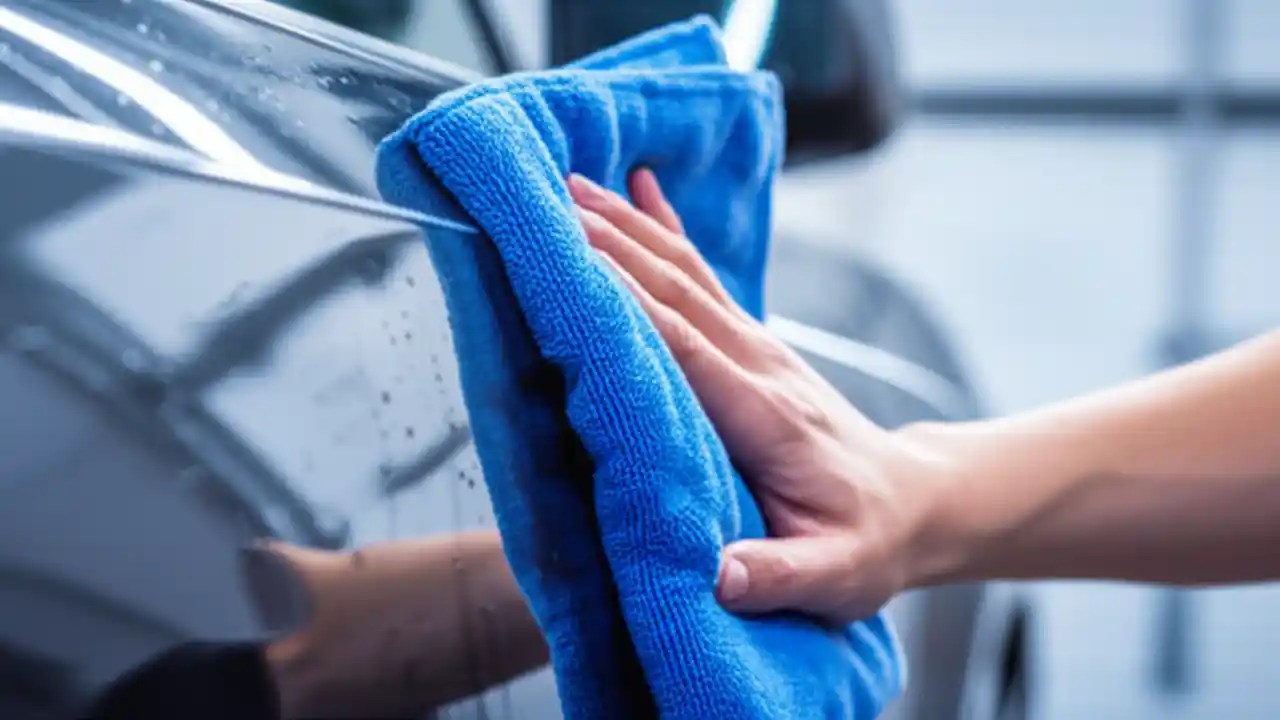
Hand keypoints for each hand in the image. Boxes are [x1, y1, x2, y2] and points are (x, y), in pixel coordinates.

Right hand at [568, 170, 952, 623]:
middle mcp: (761, 366)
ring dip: (629, 225)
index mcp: (767, 416)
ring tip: (573, 184)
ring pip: (686, 272)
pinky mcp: (753, 345)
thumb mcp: (835, 575)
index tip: (575, 263)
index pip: (687, 347)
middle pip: (678, 292)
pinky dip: (668, 228)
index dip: (630, 303)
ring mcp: (759, 348)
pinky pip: (703, 278)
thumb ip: (777, 575)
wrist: (914, 503)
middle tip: (550, 205)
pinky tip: (643, 188)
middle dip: (613, 245)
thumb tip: (716, 576)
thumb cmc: (867, 540)